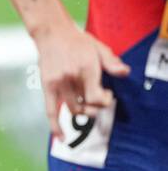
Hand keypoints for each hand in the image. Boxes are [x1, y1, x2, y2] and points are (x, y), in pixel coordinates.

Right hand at [35, 21, 129, 137]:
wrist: (52, 32)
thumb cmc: (78, 41)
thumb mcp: (99, 47)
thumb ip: (112, 62)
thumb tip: (125, 73)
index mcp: (86, 68)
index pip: (97, 97)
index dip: (105, 101)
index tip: (108, 94)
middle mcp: (71, 77)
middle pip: (86, 105)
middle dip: (96, 107)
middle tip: (99, 99)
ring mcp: (58, 83)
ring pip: (73, 109)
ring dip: (83, 112)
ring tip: (87, 104)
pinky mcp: (47, 86)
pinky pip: (51, 111)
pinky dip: (55, 126)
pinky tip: (61, 138)